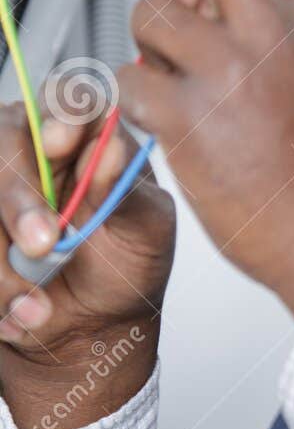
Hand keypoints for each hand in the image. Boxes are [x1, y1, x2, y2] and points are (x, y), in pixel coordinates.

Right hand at [0, 98, 174, 428]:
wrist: (92, 330)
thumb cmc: (126, 267)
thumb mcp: (145, 233)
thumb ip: (125, 192)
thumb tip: (108, 150)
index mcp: (88, 137)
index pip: (68, 99)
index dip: (60, 114)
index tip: (60, 143)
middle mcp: (32, 149)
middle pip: (6, 141)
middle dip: (19, 197)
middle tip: (43, 244)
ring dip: (4, 263)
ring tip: (39, 308)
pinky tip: (21, 314)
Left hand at [119, 0, 293, 324]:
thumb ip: (286, 31)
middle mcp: (270, 31)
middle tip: (167, 4)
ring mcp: (227, 71)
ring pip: (147, 13)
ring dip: (145, 50)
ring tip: (173, 90)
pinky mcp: (187, 119)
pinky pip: (129, 80)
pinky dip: (136, 105)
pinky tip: (166, 130)